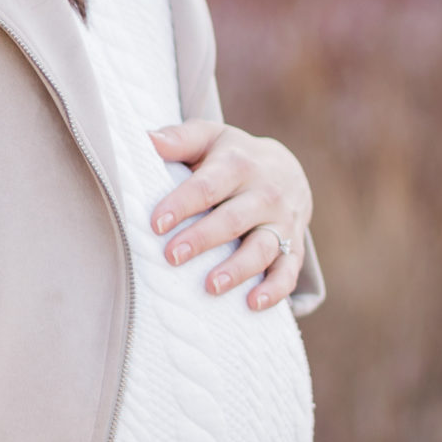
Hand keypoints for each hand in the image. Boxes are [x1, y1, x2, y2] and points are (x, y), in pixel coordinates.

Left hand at [148, 119, 311, 310]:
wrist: (286, 169)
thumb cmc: (232, 156)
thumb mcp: (209, 137)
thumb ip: (179, 139)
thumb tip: (147, 139)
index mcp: (238, 164)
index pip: (208, 186)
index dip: (182, 204)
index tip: (156, 223)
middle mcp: (264, 193)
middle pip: (233, 219)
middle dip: (203, 239)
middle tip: (172, 257)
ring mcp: (282, 222)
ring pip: (263, 247)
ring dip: (238, 268)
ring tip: (211, 286)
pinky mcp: (294, 246)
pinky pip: (289, 270)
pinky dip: (275, 289)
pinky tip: (253, 304)